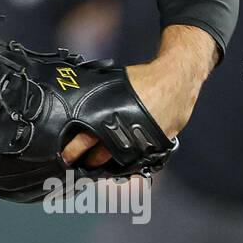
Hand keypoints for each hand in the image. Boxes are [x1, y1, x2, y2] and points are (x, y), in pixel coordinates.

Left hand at [61, 25, 213, 169]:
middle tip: (78, 163)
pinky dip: (129, 159)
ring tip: (97, 163)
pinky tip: (121, 159)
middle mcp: (126, 133)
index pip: (84, 140)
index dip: (73, 150)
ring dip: (108, 163)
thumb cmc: (142, 79)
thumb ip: (93, 94)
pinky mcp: (158, 146)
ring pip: (119, 162)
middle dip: (88, 161)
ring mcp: (143, 143)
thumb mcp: (111, 82)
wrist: (177, 80)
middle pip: (100, 157)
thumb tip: (70, 99)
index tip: (65, 156)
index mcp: (109, 116)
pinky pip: (139, 159)